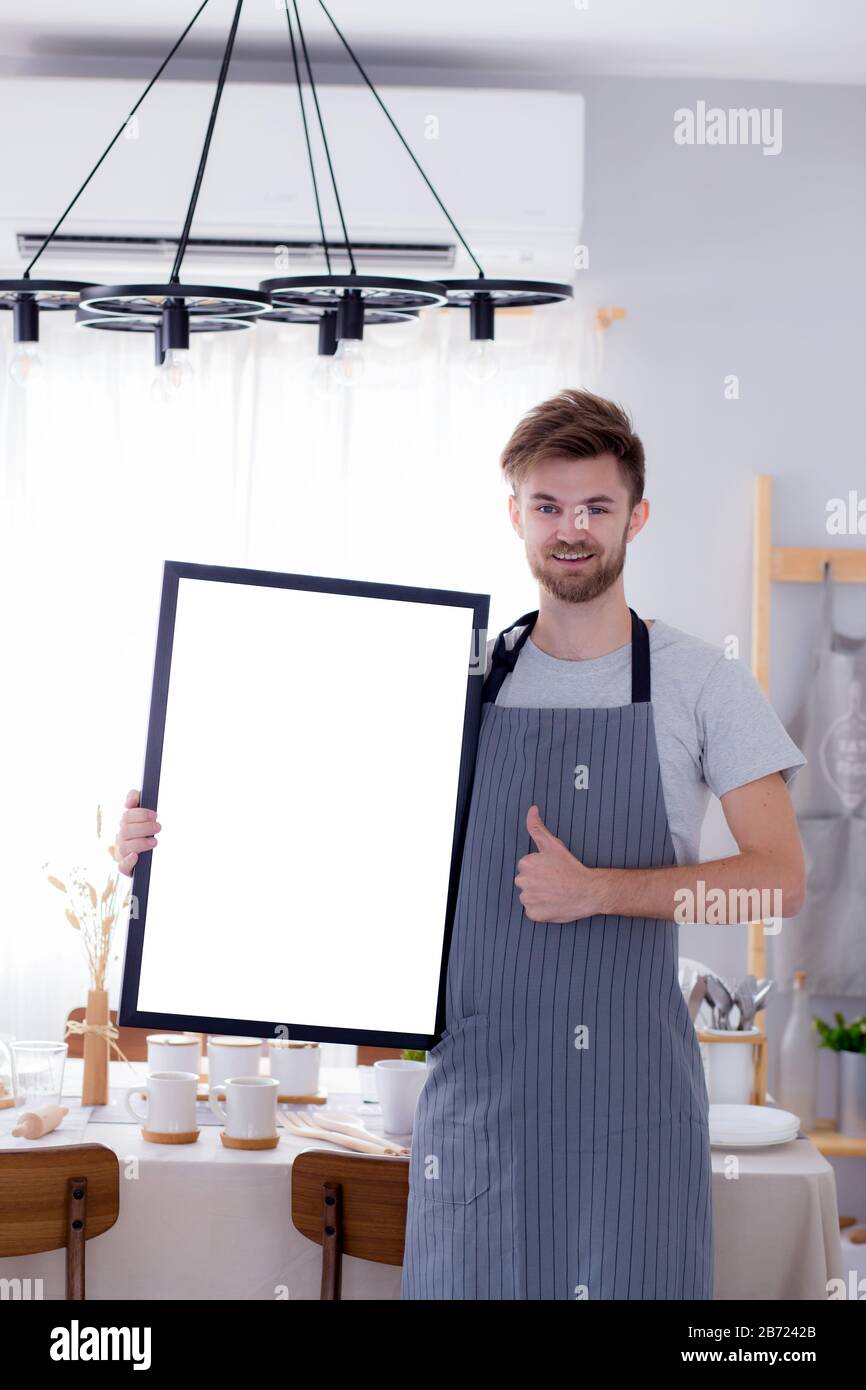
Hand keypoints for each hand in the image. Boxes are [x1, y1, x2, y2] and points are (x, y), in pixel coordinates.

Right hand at [116, 789, 160, 877]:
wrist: (145, 857)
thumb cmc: (143, 831)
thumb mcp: (141, 812)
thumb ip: (135, 798)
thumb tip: (128, 803)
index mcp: (124, 824)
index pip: (127, 816)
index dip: (141, 814)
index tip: (155, 815)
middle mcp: (120, 838)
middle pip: (126, 830)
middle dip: (144, 827)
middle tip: (158, 827)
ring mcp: (120, 853)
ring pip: (124, 847)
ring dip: (140, 843)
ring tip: (155, 841)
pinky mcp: (124, 868)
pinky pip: (122, 866)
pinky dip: (129, 861)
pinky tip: (137, 856)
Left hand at [514, 805, 598, 923]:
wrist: (588, 891)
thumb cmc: (572, 868)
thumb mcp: (553, 844)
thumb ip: (537, 827)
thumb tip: (532, 810)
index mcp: (525, 864)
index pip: (526, 866)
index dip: (541, 868)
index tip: (552, 870)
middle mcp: (523, 882)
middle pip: (525, 881)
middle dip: (537, 881)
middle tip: (555, 881)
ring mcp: (528, 899)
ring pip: (529, 896)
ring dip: (539, 895)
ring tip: (556, 892)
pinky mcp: (533, 914)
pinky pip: (533, 911)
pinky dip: (542, 909)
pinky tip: (554, 903)